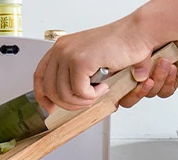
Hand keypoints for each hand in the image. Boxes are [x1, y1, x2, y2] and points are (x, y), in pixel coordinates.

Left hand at [33, 20, 177, 113]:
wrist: (137, 34)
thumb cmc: (118, 47)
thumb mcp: (89, 62)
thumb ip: (72, 77)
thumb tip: (62, 100)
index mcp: (61, 48)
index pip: (40, 76)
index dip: (43, 96)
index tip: (50, 108)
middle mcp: (62, 48)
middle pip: (51, 91)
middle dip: (68, 104)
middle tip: (86, 101)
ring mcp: (69, 54)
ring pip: (64, 95)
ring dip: (83, 101)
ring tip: (97, 92)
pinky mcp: (80, 61)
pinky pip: (79, 93)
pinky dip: (92, 96)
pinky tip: (103, 85)